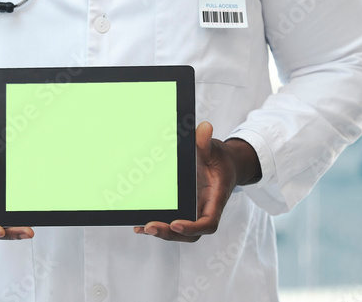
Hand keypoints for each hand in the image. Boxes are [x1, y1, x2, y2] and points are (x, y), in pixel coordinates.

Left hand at [133, 121, 260, 241]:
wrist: (223, 164)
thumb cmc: (219, 158)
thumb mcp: (214, 149)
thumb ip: (207, 142)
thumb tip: (204, 127)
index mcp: (216, 199)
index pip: (208, 222)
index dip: (193, 227)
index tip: (176, 224)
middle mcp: (204, 210)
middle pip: (190, 234)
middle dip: (170, 234)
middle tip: (150, 227)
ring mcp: (194, 212)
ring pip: (179, 232)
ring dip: (161, 233)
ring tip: (142, 228)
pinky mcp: (183, 210)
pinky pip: (170, 222)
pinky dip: (156, 225)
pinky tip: (139, 225)